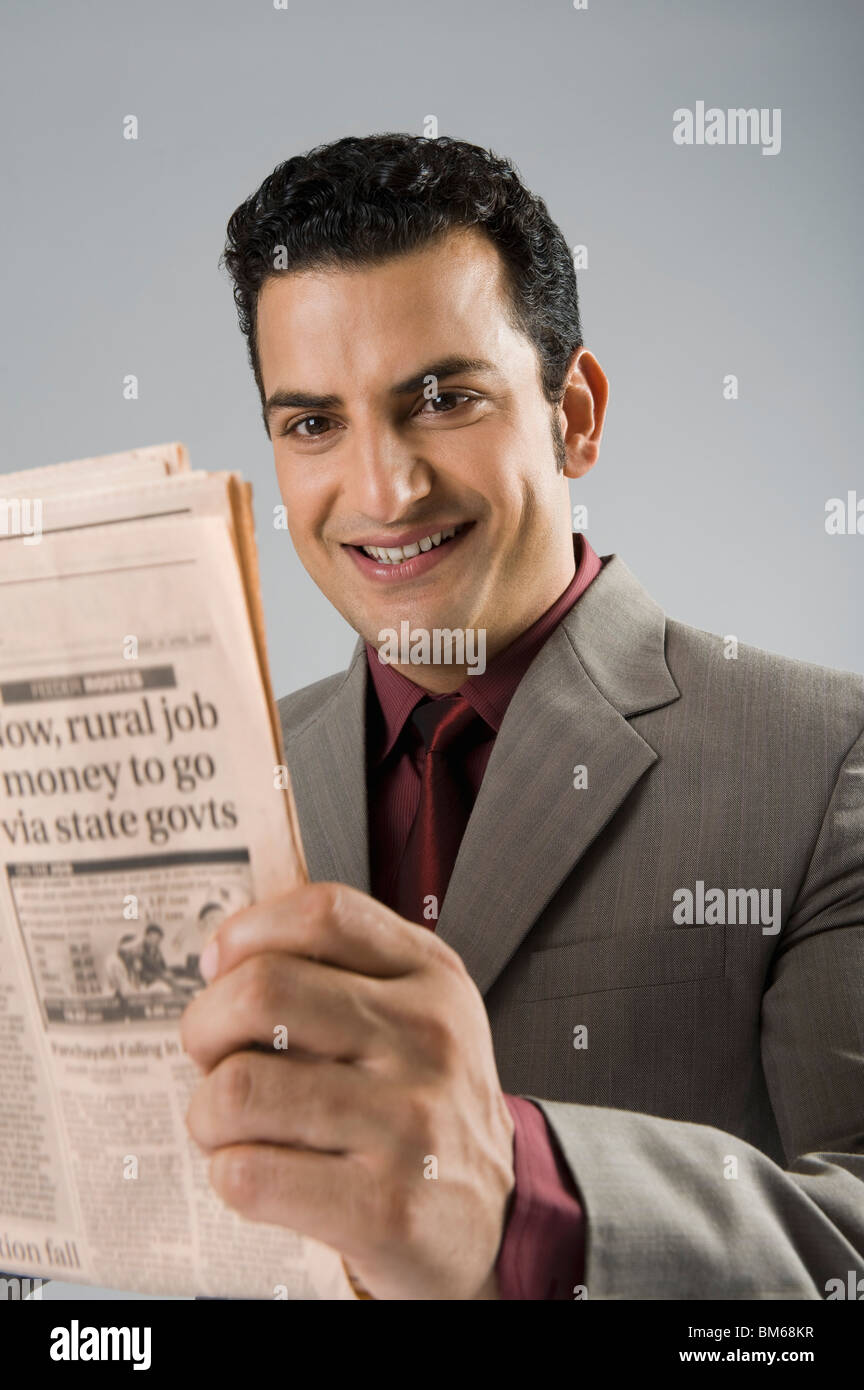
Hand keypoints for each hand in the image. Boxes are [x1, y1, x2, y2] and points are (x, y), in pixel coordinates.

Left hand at [180, 881, 514, 1299]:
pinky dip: (227, 1174)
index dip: (247, 933)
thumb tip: (221, 958)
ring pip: (240, 1088)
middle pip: (262, 990)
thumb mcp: (415, 1011)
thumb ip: (338, 967)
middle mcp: (427, 1039)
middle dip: (205, 1025)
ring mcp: (409, 1124)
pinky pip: (249, 1173)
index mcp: (431, 977)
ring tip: (231, 1125)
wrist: (496, 1214)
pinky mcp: (384, 1208)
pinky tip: (258, 1172)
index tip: (220, 968)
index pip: (322, 914)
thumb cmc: (424, 1103)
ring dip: (207, 1113)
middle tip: (212, 1055)